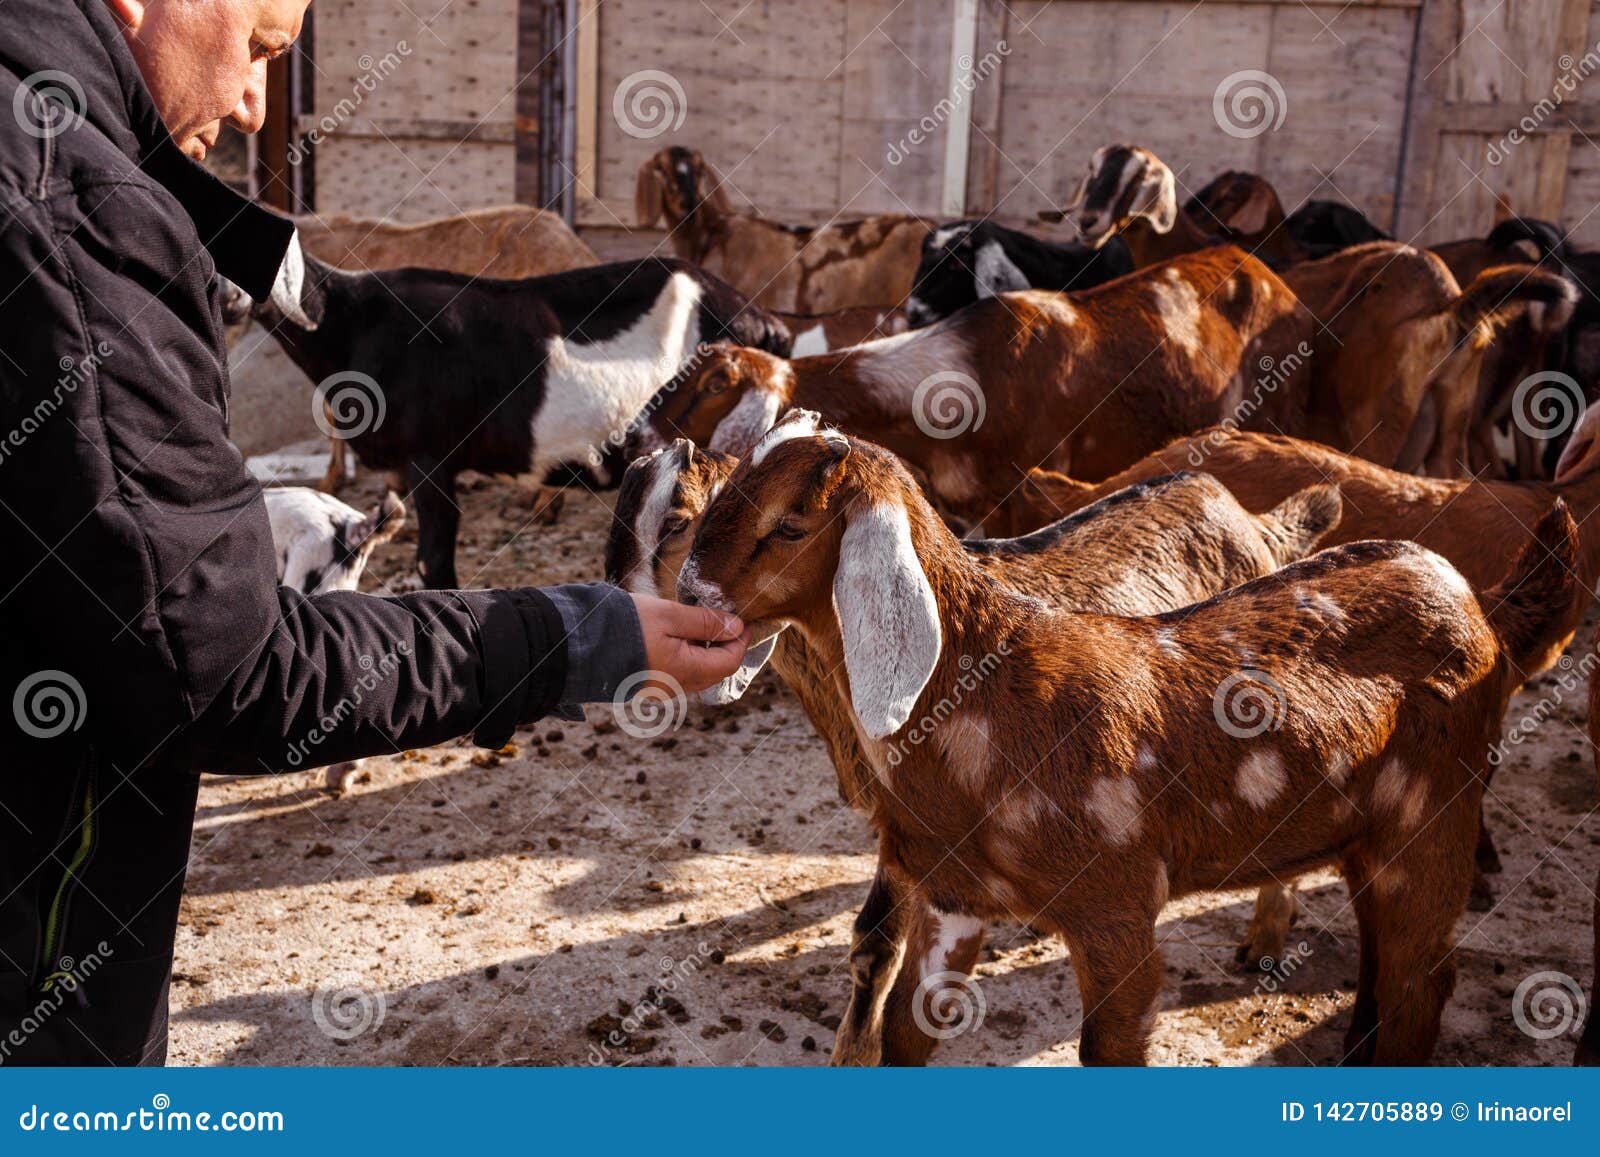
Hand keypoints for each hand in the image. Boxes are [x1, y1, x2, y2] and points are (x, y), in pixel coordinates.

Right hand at [631, 594, 749, 693]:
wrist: (581, 644)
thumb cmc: (626, 626)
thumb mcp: (670, 615)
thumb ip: (705, 622)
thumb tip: (736, 627)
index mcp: (686, 672)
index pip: (729, 661)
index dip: (740, 640)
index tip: (742, 619)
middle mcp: (677, 687)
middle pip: (717, 672)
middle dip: (726, 648)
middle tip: (726, 622)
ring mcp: (661, 690)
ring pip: (699, 675)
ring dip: (707, 653)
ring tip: (702, 627)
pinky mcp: (648, 686)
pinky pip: (680, 676)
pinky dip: (689, 659)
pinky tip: (680, 640)